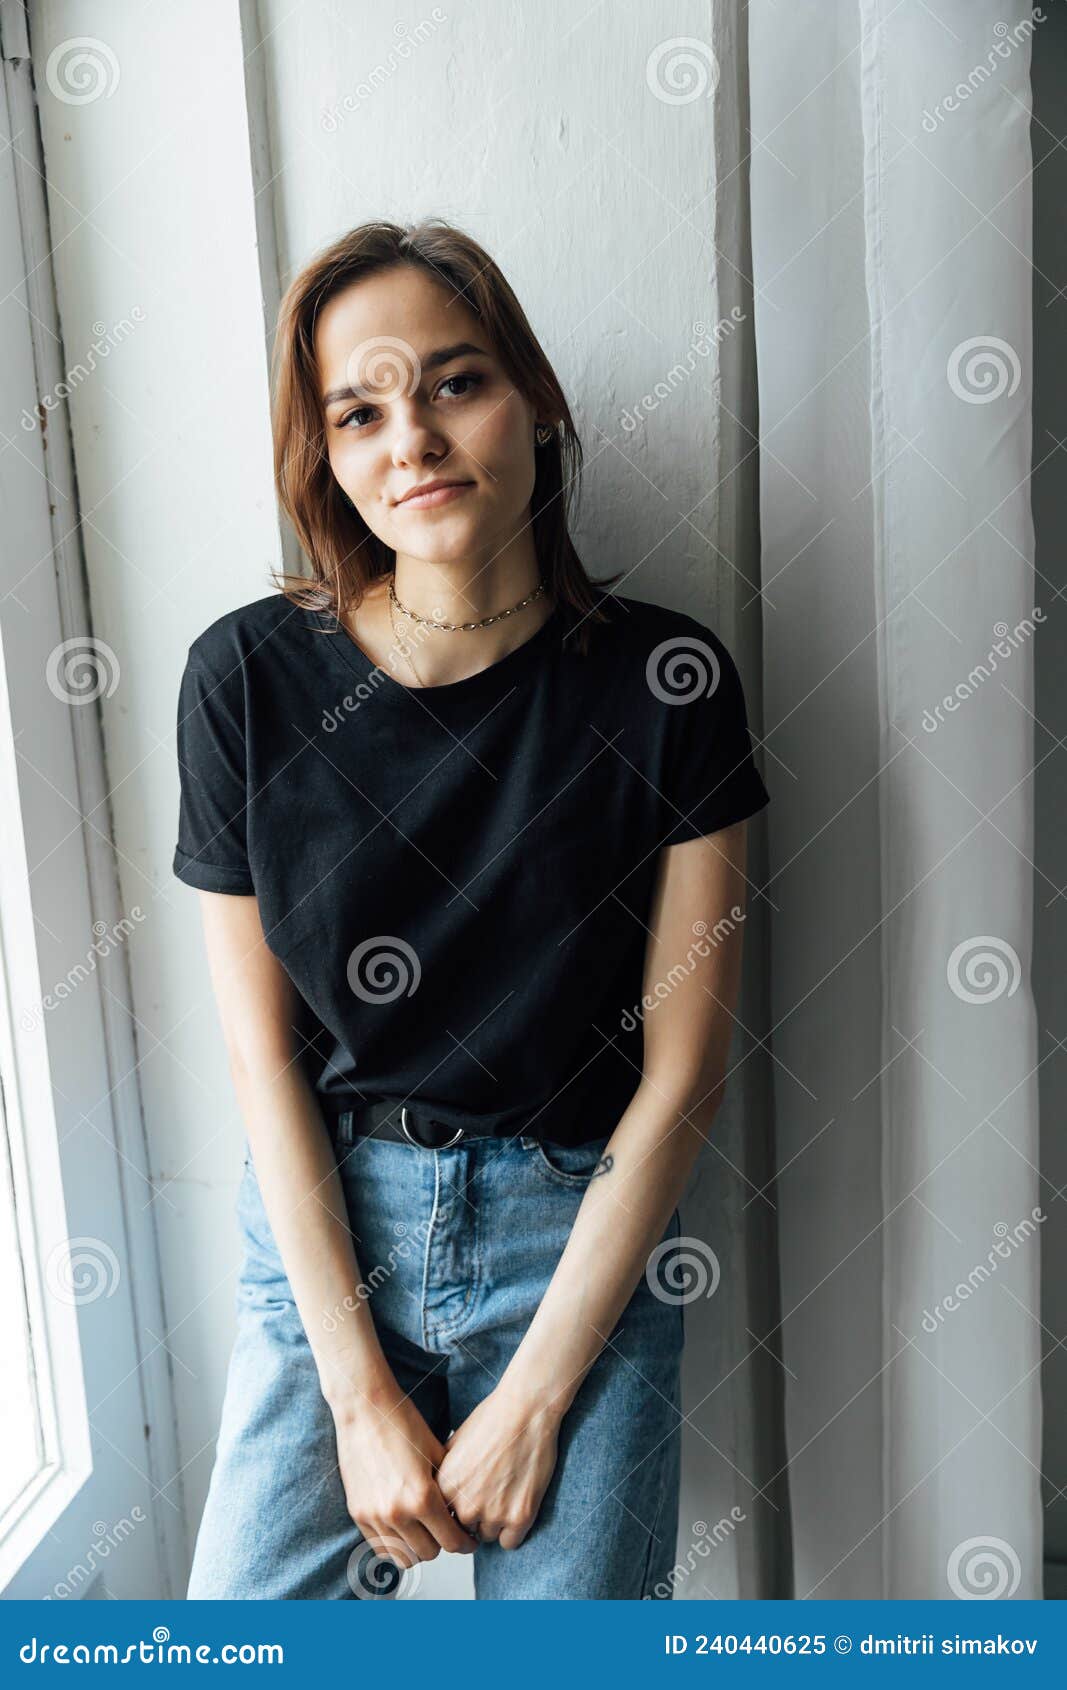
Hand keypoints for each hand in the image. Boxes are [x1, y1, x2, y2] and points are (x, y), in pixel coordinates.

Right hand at [332, 1389, 475, 1569]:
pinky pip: (381, 1547)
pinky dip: (395, 1544)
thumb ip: (452, 1489)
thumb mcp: (438, 1454)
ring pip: (403, 1558)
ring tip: (424, 1531)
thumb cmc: (403, 1424)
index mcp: (422, 1498)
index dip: (466, 1543)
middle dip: (442, 1543)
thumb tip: (465, 1512)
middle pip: (429, 1553)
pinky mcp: (358, 1513)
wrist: (365, 1409)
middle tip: (447, 1529)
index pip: (451, 1542)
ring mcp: (374, 1516)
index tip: (470, 1540)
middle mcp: (397, 1513)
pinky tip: (404, 1528)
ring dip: (418, 1548)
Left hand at [435, 1388, 561, 1550]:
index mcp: (445, 1488)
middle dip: (472, 1520)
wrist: (525, 1410)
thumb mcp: (453, 1446)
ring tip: (503, 1495)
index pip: (440, 1522)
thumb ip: (443, 1477)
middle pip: (462, 1533)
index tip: (460, 1508)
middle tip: (487, 1497)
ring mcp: (493, 1513)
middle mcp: (465, 1505)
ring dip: (493, 1523)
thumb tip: (434, 1498)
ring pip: (487, 1537)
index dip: (451, 1515)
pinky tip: (516, 1505)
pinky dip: (513, 1530)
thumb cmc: (492, 1421)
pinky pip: (510, 1542)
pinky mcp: (520, 1517)